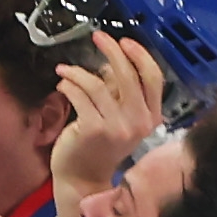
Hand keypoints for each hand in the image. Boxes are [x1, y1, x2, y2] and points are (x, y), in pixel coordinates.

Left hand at [51, 30, 167, 205]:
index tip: (124, 42)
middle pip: (128, 75)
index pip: (153, 78)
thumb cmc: (99, 147)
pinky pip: (80, 95)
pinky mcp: (92, 129)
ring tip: (65, 71)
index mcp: (150, 118)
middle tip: (97, 37)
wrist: (83, 179)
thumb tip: (112, 62)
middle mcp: (138, 123)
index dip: (140, 55)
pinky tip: (62, 84)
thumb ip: (120, 92)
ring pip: (98, 84)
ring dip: (78, 72)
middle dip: (111, 50)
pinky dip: (69, 84)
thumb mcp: (120, 118)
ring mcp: (116, 127)